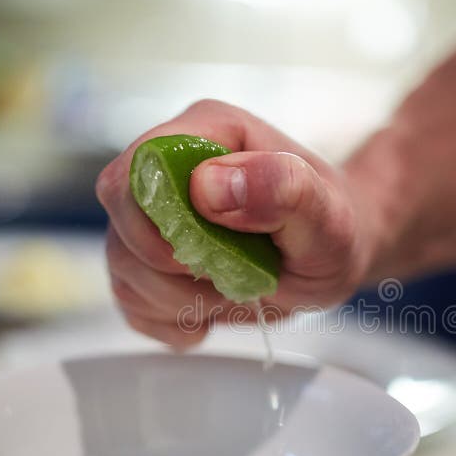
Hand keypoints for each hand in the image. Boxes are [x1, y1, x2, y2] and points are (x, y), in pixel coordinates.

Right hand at [96, 100, 375, 348]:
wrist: (331, 258)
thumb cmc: (334, 228)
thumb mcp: (327, 214)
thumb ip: (280, 189)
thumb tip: (207, 185)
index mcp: (207, 134)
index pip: (137, 166)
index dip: (155, 220)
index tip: (204, 256)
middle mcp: (172, 170)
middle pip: (121, 220)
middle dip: (170, 269)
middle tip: (228, 279)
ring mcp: (157, 217)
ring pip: (122, 266)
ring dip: (176, 299)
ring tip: (231, 292)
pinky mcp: (152, 262)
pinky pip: (132, 301)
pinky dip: (171, 320)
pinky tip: (212, 310)